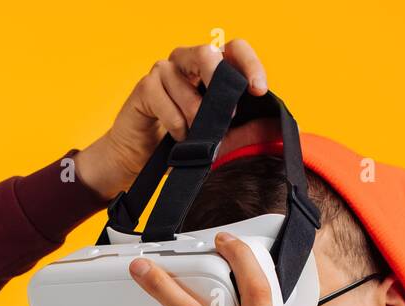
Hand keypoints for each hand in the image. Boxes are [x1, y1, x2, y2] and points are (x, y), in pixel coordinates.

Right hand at [74, 40, 268, 200]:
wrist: (138, 157)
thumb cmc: (177, 142)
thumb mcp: (214, 138)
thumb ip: (238, 130)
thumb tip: (266, 126)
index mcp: (207, 68)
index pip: (234, 49)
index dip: (249, 65)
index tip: (258, 91)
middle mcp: (185, 62)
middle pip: (207, 53)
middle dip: (220, 84)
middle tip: (227, 115)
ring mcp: (163, 70)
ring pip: (187, 87)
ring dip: (195, 118)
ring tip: (194, 136)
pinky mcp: (145, 86)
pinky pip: (168, 105)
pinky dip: (176, 126)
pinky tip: (176, 137)